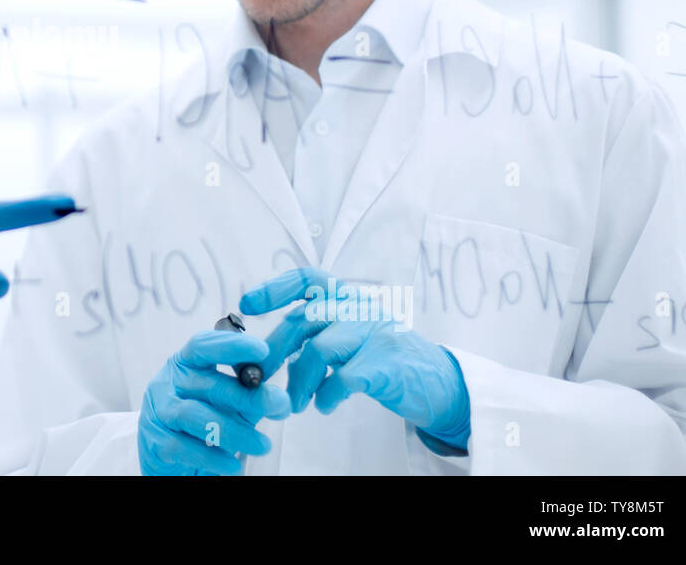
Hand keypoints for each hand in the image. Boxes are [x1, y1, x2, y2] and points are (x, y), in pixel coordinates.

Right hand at [138, 330, 289, 475]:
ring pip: (195, 415)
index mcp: (186, 364)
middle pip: (207, 383)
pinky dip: (211, 457)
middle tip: (278, 404)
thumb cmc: (203, 422)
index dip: (232, 346)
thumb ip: (250, 393)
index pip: (204, 346)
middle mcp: (169, 382)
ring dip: (233, 430)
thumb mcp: (228, 403)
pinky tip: (233, 464)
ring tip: (262, 445)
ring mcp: (159, 411)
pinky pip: (183, 447)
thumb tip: (281, 390)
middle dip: (246, 394)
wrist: (172, 459)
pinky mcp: (155, 442)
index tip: (262, 350)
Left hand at [240, 267, 470, 451]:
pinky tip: (324, 406)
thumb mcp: (350, 337)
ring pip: (320, 349)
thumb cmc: (383, 360)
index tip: (246, 304)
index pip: (307, 279)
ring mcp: (376, 332)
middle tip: (259, 380)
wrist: (439, 382)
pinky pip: (345, 377)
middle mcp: (361, 307)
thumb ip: (315, 336)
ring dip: (299, 381)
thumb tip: (271, 354)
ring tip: (293, 404)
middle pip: (303, 320)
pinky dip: (327, 395)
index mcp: (349, 297)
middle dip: (275, 352)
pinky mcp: (388, 363)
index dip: (274, 288)